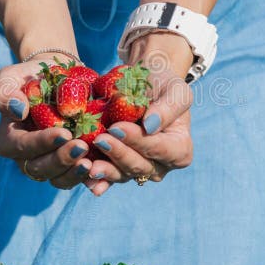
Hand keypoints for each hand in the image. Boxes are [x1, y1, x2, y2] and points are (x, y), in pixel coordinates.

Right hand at [0, 53, 95, 189]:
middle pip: (39, 168)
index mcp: (9, 139)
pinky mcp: (69, 166)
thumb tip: (18, 110)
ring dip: (73, 173)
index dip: (40, 143)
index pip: (20, 146)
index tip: (63, 133)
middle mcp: (27, 157)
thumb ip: (4, 93)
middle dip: (60, 160)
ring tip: (90, 161)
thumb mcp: (11, 77)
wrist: (60, 78)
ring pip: (57, 179)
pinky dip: (87, 177)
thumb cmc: (31, 77)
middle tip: (81, 147)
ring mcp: (49, 164)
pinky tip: (99, 168)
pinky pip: (75, 179)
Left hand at [85, 32, 193, 194]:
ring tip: (89, 165)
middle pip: (139, 166)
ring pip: (122, 175)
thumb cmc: (163, 85)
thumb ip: (168, 108)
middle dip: (118, 154)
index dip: (138, 141)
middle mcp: (160, 165)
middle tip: (100, 139)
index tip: (117, 127)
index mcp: (179, 150)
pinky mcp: (118, 167)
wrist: (142, 84)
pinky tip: (84, 177)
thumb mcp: (175, 90)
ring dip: (105, 172)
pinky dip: (97, 180)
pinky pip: (108, 178)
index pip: (159, 149)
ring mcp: (138, 169)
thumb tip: (151, 126)